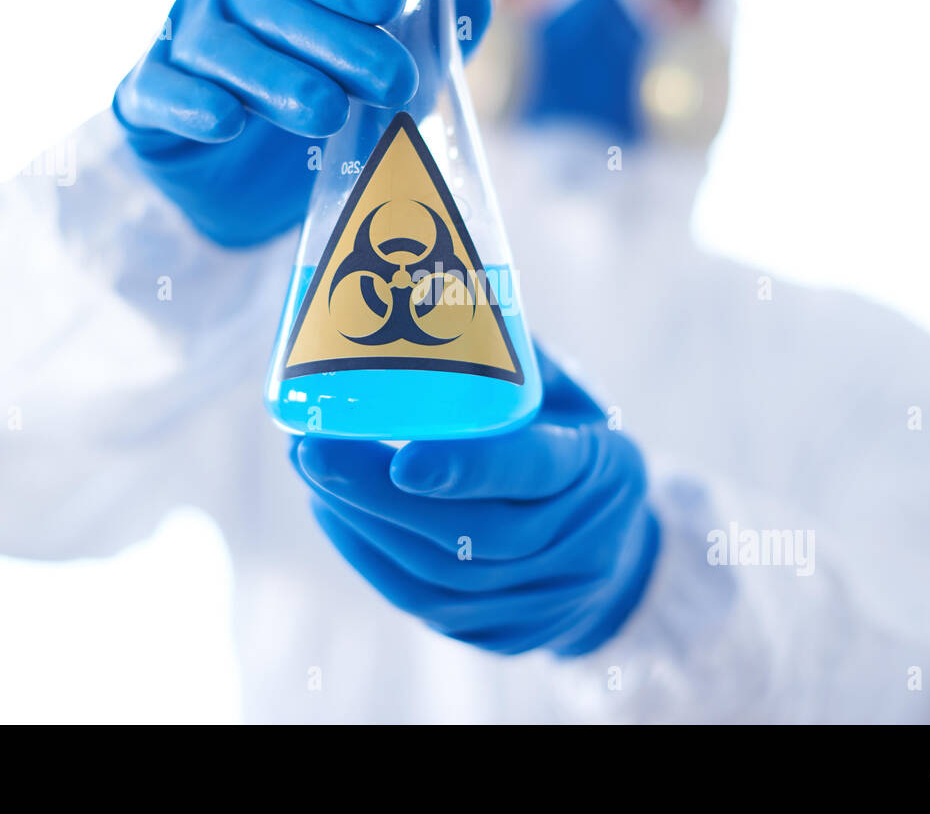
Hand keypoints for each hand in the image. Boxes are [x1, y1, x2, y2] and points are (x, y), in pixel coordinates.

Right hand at [113, 0, 492, 246]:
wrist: (247, 190)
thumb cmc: (319, 112)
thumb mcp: (380, 77)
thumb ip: (432, 35)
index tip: (389, 1)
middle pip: (271, 2)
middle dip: (335, 40)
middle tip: (393, 82)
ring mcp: (183, 45)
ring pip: (221, 49)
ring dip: (273, 77)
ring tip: (325, 112)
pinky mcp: (146, 99)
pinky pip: (160, 91)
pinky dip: (190, 103)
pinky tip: (226, 120)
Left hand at [292, 349, 659, 655]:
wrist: (619, 562)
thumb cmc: (579, 450)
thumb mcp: (573, 398)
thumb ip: (515, 361)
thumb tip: (430, 296)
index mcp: (603, 472)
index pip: (535, 473)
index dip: (469, 468)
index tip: (400, 455)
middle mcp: (576, 546)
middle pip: (471, 534)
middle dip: (377, 493)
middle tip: (312, 446)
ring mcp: (539, 601)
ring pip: (438, 572)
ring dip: (361, 520)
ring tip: (310, 467)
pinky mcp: (500, 634)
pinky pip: (422, 602)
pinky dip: (366, 553)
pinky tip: (330, 511)